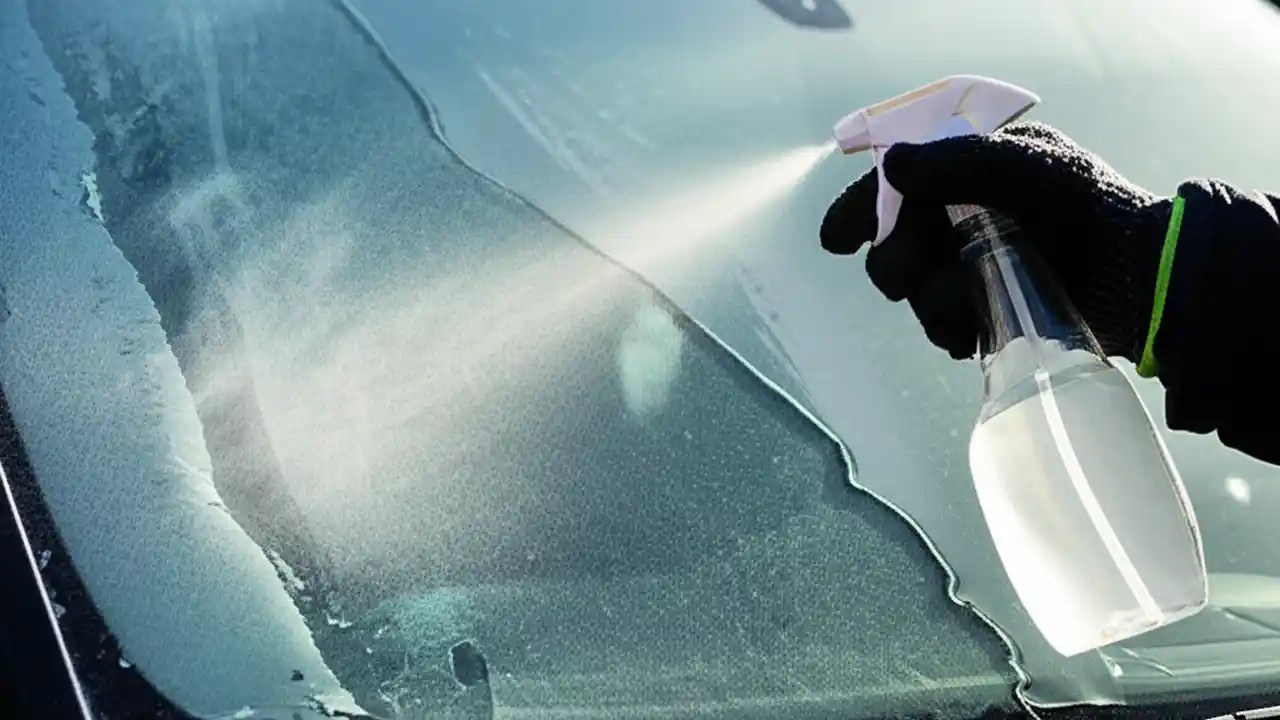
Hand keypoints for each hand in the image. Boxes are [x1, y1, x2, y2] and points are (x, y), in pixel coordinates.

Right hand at [819, 122, 1171, 360]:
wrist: (1144, 281)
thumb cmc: (1092, 211)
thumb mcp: (1029, 172)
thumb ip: (959, 165)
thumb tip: (891, 166)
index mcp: (971, 169)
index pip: (897, 182)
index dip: (860, 208)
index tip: (834, 240)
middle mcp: (965, 214)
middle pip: (895, 242)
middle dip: (896, 264)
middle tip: (911, 277)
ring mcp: (974, 262)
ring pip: (914, 289)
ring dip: (928, 305)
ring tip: (962, 315)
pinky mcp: (987, 306)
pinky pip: (940, 323)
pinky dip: (945, 331)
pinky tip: (966, 338)